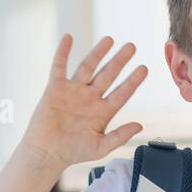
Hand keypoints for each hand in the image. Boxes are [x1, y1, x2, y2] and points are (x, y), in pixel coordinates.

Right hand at [21, 34, 147, 167]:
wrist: (46, 153)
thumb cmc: (73, 152)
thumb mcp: (101, 147)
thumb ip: (120, 136)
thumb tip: (140, 125)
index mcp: (103, 111)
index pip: (122, 92)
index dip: (133, 81)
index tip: (144, 68)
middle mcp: (90, 97)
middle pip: (108, 74)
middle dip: (120, 60)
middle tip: (132, 46)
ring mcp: (73, 91)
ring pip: (88, 67)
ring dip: (98, 53)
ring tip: (109, 39)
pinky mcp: (55, 88)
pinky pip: (60, 67)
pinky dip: (63, 52)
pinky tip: (68, 38)